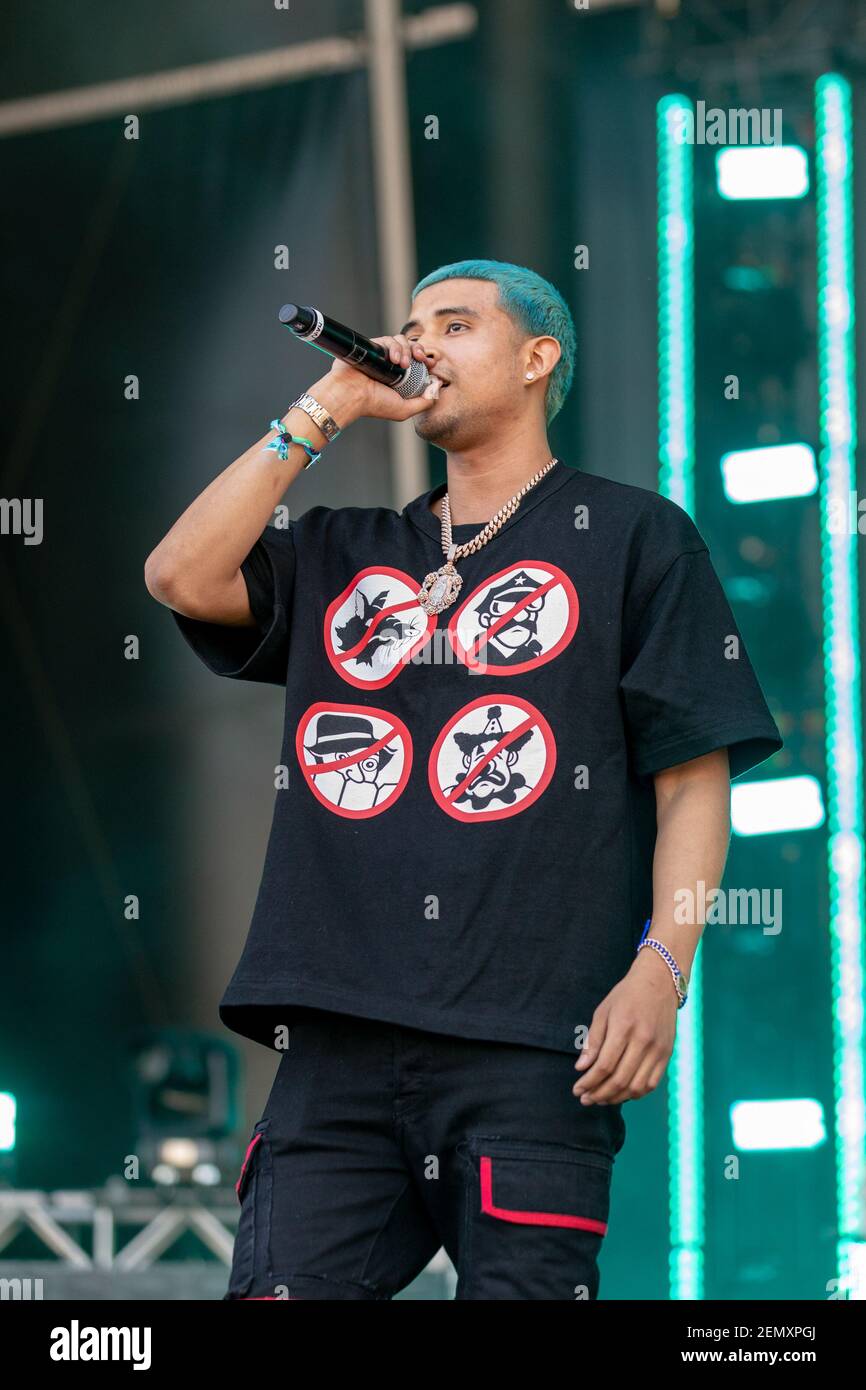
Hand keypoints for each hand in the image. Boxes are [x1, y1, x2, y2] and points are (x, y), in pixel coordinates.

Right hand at [310, 333, 440, 425]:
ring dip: (406, 350)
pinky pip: (389, 339)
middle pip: (411, 348)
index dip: (426, 360)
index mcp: (400, 377)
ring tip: (403, 364)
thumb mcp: (405, 409)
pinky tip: (394, 359)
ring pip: (401, 341)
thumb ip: (424, 402)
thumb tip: (438, 387)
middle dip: (420, 351)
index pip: (417, 363)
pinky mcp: (373, 346)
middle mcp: (391, 364)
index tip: (431, 363)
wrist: (351, 396)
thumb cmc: (375, 405)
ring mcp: (382, 355)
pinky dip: (395, 347)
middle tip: (422, 359)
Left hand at [572, 950, 678, 1104]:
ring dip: (616, 1098)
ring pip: (636, 1087)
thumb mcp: (603, 1011)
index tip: (577, 1089)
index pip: (604, 1065)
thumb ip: (593, 1041)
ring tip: (601, 1099)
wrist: (659, 982)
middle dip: (599, 1094)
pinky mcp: (666, 1054)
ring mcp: (658, 1050)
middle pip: (620, 1079)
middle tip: (585, 1099)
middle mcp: (643, 1041)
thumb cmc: (626, 995)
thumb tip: (581, 1068)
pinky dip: (636, 1093)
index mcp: (624, 1027)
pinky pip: (651, 1083)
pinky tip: (622, 1094)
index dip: (589, 1082)